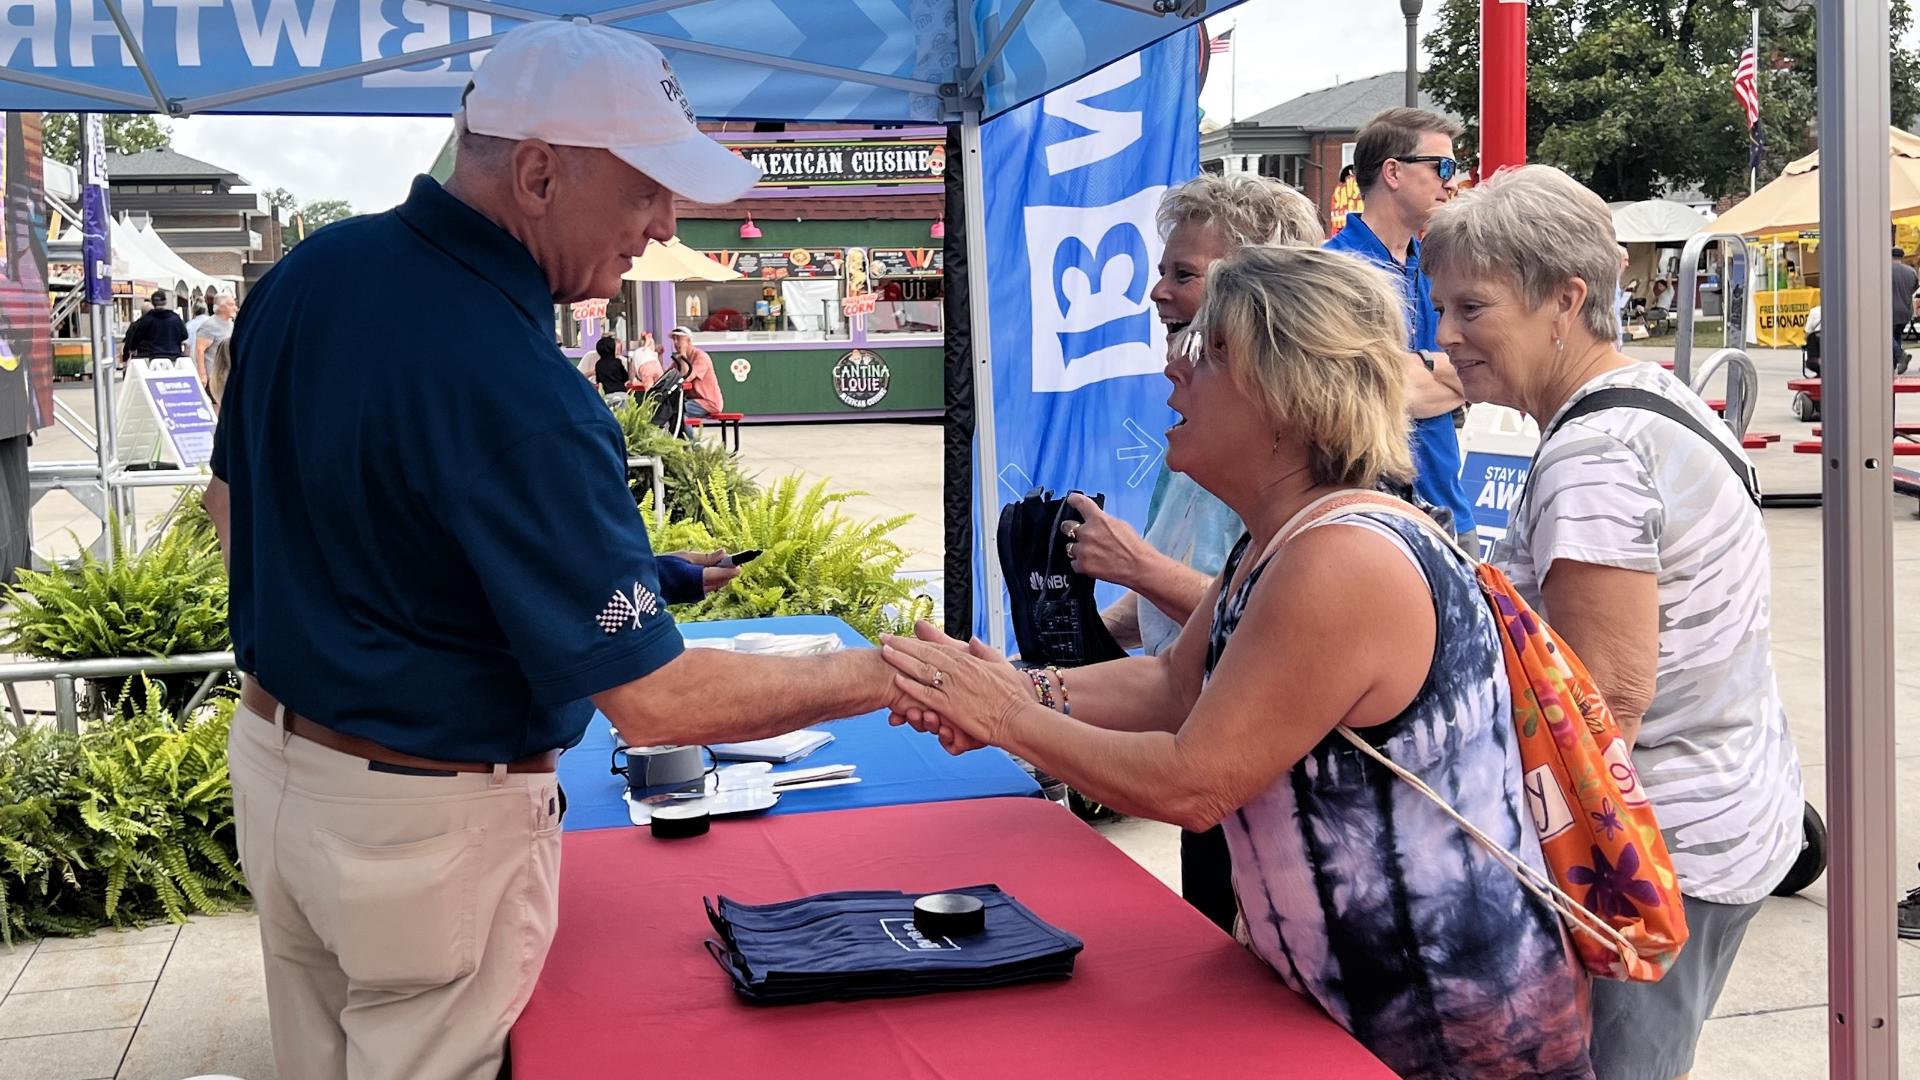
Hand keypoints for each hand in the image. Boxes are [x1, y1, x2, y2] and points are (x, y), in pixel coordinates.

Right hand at [666, 549, 740, 593]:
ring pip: (716, 585)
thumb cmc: (664, 567)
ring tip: (712, 564)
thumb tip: (724, 553)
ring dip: (719, 576)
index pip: (723, 573)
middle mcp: (701, 589)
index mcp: (699, 577)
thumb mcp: (685, 556)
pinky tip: (702, 572)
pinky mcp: (693, 598)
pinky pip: (707, 589)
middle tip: (726, 559)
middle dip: (727, 571)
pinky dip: (710, 581)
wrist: (648, 585)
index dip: (733, 568)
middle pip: (722, 581)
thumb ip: (706, 557)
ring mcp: (697, 595)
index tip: (739, 563)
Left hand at [880, 620, 1032, 749]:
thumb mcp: (1001, 666)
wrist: (1017, 718)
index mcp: (968, 661)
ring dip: (901, 660)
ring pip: (922, 670)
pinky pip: (927, 694)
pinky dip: (911, 687)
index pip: (937, 647)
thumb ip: (984, 652)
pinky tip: (897, 680)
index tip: (902, 635)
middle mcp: (959, 671)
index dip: (917, 640)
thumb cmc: (1012, 696)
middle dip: (902, 645)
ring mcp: (954, 688)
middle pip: (924, 654)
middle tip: (883, 637)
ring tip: (884, 652)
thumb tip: (973, 640)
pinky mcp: (951, 706)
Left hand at [1062, 493, 1148, 587]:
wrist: (1138, 567)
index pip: (1078, 502)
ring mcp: (1083, 549)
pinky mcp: (1082, 565)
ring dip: (1078, 549)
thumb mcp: (1120, 525)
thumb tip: (1095, 522)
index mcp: (1098, 519)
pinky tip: (1093, 564)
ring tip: (1092, 554)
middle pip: (1066, 526)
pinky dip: (1081, 563)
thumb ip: (1103, 521)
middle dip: (1071, 529)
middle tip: (1080, 535)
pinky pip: (1074, 563)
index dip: (1073, 500)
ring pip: (1070, 547)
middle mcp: (1087, 532)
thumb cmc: (1134, 547)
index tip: (1070, 500)